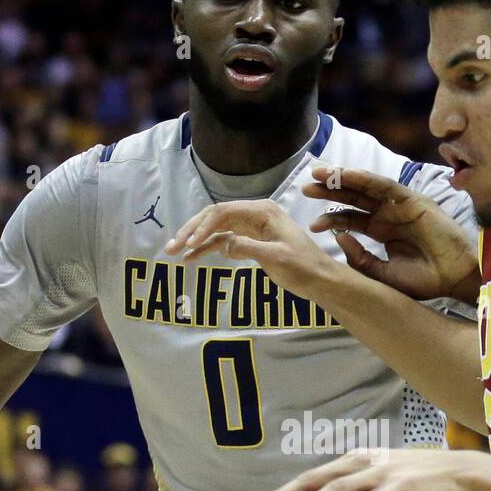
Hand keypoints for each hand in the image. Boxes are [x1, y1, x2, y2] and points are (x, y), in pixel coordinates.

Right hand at [165, 199, 330, 301]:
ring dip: (195, 241)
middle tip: (171, 247)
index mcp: (262, 212)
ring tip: (173, 254)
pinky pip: (223, 242)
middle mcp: (254, 215)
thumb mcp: (277, 257)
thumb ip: (249, 248)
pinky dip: (207, 250)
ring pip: (215, 230)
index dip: (203, 226)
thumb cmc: (303, 267)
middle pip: (214, 217)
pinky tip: (190, 259)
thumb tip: (224, 245)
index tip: (189, 244)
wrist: (319, 279)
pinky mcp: (250, 242)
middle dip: (192, 231)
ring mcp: (250, 228)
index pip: (223, 212)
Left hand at [303, 166, 478, 301]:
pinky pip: (385, 186)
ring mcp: (399, 205)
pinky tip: (348, 174)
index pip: (350, 218)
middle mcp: (387, 214)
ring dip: (343, 178)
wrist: (452, 280)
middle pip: (353, 198)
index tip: (312, 224)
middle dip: (329, 191)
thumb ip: (359, 258)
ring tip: (320, 175)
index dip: (331, 219)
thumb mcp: (381, 273)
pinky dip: (367, 178)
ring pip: (366, 187)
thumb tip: (338, 237)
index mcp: (380, 230)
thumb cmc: (422, 281)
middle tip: (306, 187)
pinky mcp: (412, 200)